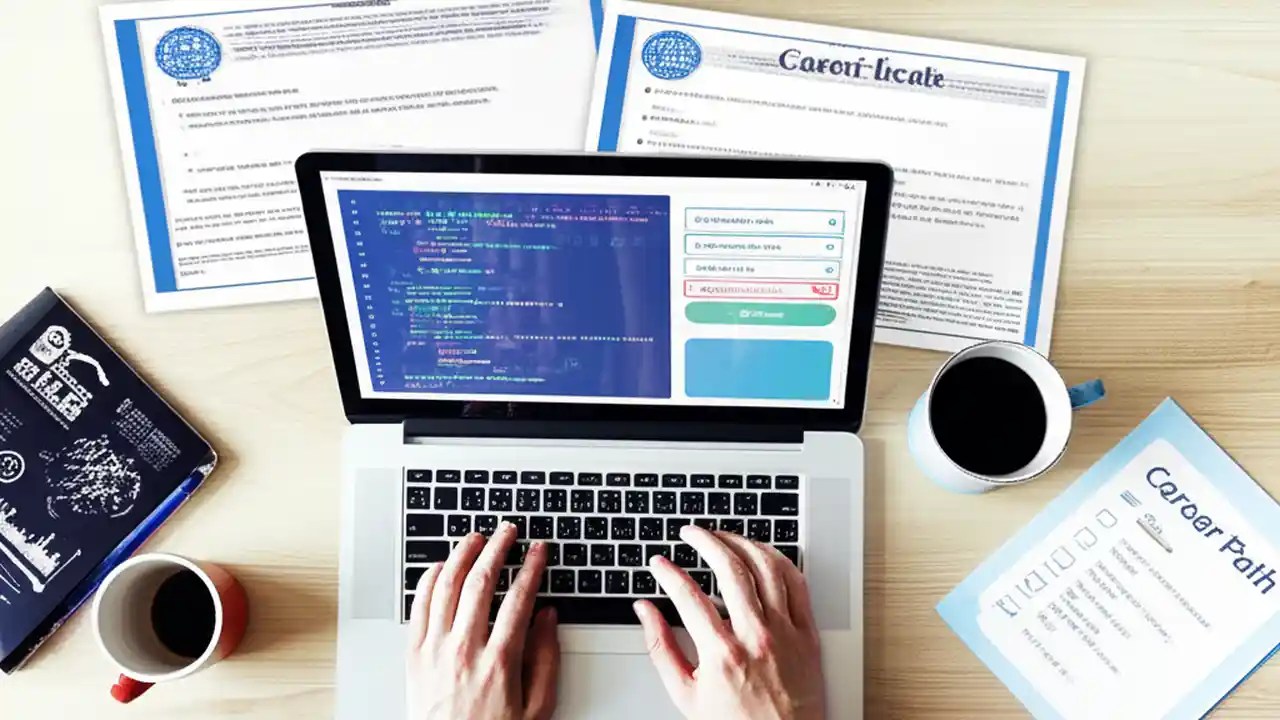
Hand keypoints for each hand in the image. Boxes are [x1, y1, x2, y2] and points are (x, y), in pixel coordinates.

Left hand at [407, 524, 558, 719]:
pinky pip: (419, 606)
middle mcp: (464, 650)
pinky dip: (429, 580)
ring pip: (446, 586)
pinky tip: (440, 567)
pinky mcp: (414, 655)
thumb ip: (546, 660)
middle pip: (480, 583)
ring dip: (462, 555)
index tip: (538, 551)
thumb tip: (547, 618)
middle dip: (497, 549)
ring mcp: (435, 650)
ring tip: (476, 538)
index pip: (519, 599)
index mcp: (499, 662)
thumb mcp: (537, 708)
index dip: (531, 568)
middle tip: (508, 532)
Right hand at [634, 526, 824, 719]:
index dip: (668, 572)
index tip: (660, 563)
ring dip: (741, 543)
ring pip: (766, 568)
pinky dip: (778, 560)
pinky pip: (797, 583)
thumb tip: (645, 612)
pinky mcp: (807, 633)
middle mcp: (756, 638)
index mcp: (722, 655)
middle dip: (705, 542)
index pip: (688, 595)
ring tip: (723, 536)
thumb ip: (661, 648)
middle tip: (691, 533)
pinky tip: (762, 553)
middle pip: (730, 570)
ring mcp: (786, 632)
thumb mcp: (686, 695)